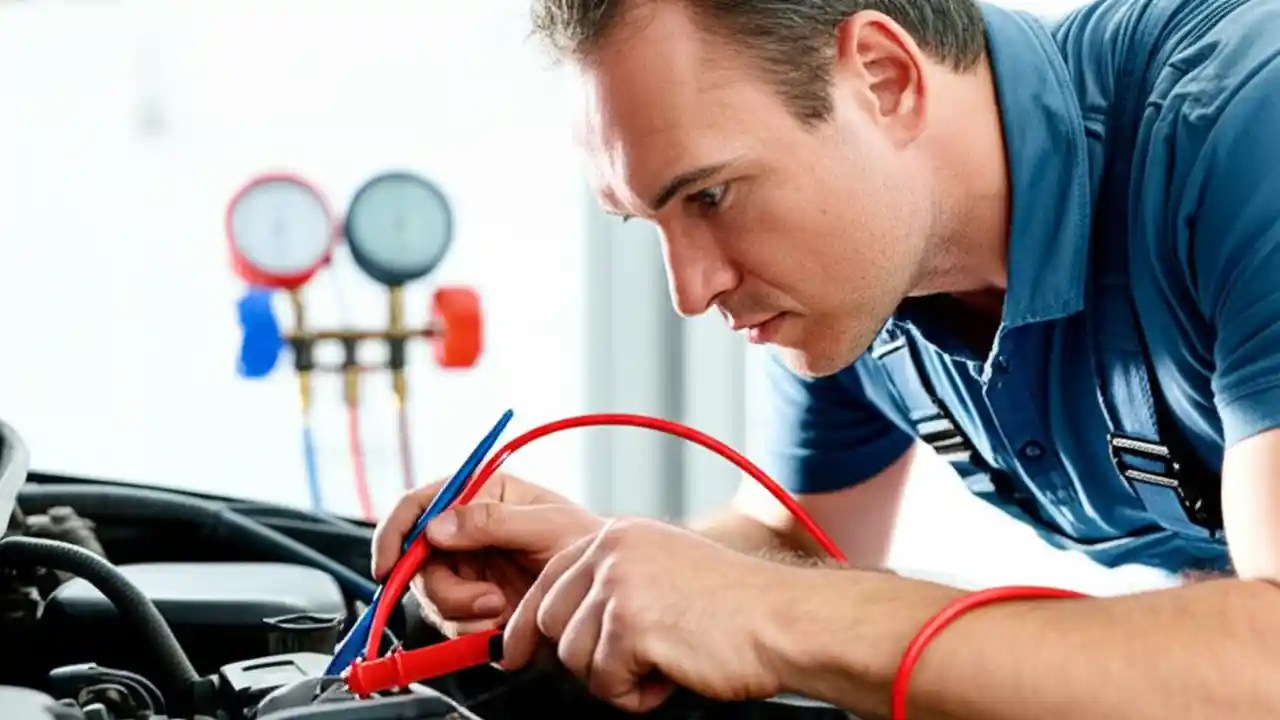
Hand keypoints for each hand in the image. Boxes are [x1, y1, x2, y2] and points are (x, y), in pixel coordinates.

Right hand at [372, 472, 603, 635]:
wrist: (607, 593)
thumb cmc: (588, 545)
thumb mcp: (546, 524)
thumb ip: (492, 520)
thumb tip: (437, 525)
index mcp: (481, 496)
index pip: (420, 505)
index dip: (395, 533)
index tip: (389, 566)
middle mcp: (467, 532)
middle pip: (418, 561)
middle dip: (445, 589)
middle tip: (485, 603)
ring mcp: (469, 570)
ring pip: (432, 598)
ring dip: (462, 614)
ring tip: (504, 611)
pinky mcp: (476, 607)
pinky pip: (452, 625)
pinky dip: (472, 633)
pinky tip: (502, 627)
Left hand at [503, 518, 792, 712]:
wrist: (782, 620)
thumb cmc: (734, 606)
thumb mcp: (662, 570)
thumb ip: (612, 582)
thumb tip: (558, 623)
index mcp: (618, 535)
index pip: (548, 578)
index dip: (525, 623)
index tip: (512, 653)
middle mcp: (612, 552)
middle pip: (550, 622)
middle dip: (585, 655)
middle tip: (632, 661)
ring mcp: (619, 586)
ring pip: (574, 657)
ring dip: (615, 676)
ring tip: (662, 662)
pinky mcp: (630, 626)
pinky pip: (604, 682)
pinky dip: (634, 695)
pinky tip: (670, 674)